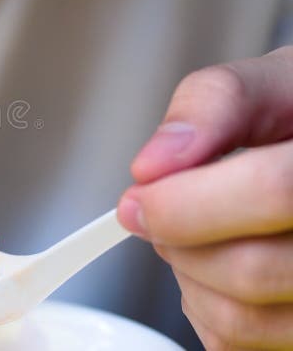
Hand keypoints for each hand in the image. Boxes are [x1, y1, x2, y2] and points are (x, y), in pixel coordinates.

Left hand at [117, 46, 292, 349]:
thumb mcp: (273, 85)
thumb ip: (214, 104)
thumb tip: (153, 164)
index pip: (273, 192)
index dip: (187, 202)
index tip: (137, 199)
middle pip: (250, 268)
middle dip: (178, 237)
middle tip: (163, 209)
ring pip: (240, 318)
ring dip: (187, 276)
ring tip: (198, 232)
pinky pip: (234, 344)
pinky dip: (203, 307)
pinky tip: (219, 263)